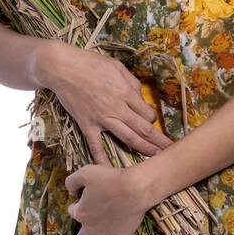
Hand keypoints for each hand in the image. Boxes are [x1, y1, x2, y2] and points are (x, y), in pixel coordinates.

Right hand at [32, 40, 171, 162]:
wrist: (63, 68)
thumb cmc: (90, 63)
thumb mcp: (117, 67)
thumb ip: (131, 82)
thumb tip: (140, 95)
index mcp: (126, 93)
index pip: (148, 113)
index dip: (154, 121)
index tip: (154, 125)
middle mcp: (118, 108)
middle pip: (143, 129)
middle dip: (159, 141)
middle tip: (170, 151)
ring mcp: (102, 119)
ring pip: (128, 138)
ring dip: (143, 150)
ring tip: (155, 160)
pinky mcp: (87, 125)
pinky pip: (96, 145)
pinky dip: (103, 160)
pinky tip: (110, 171)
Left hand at [65, 163, 154, 234]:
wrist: (134, 189)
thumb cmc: (111, 178)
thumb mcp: (86, 172)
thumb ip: (72, 180)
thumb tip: (69, 190)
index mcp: (81, 212)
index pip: (72, 212)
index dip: (76, 207)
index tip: (83, 201)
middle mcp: (89, 229)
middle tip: (88, 227)